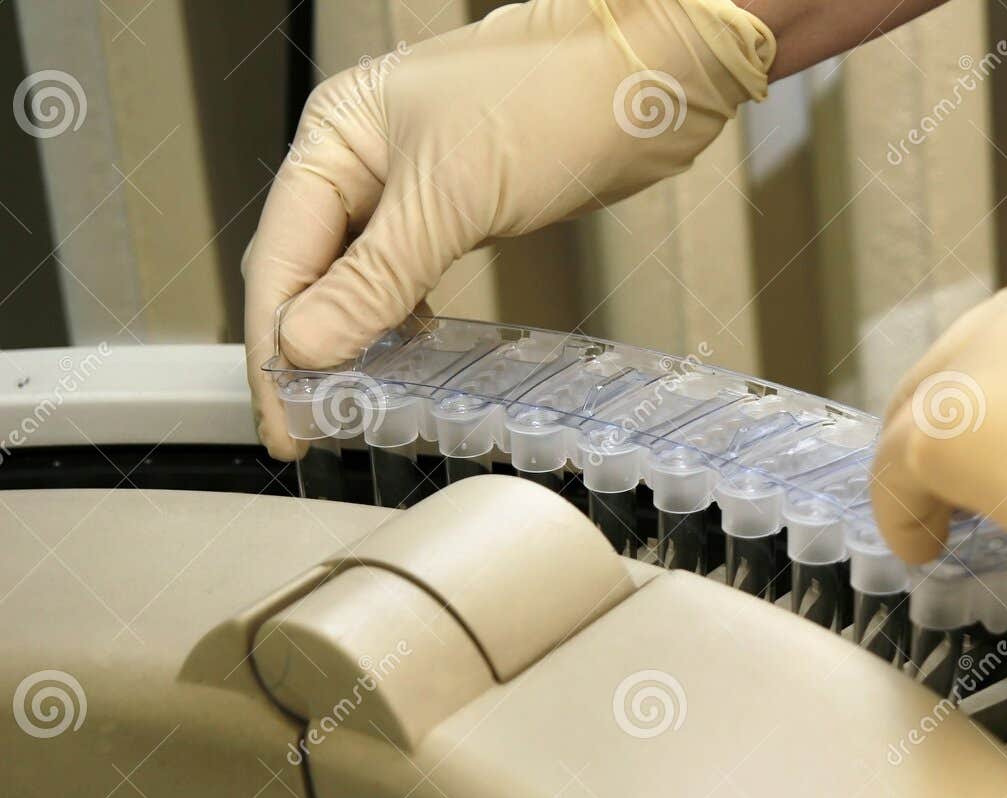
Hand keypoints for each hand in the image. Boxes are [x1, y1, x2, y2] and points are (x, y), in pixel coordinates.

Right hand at [243, 0, 772, 459]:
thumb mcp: (451, 197)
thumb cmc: (553, 96)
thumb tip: (307, 346)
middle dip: (302, 353)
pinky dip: (398, 323)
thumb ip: (375, 278)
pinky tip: (401, 361)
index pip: (279, 259)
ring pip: (357, 280)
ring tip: (347, 408)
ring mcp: (413, 185)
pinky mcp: (463, 208)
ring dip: (350, 342)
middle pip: (307, 272)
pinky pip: (408, 278)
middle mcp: (364, 160)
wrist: (649, 76)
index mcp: (337, 137)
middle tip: (306, 429)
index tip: (282, 421)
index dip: (273, 348)